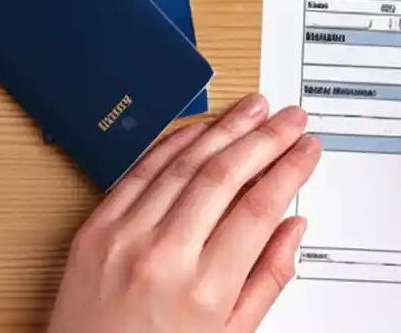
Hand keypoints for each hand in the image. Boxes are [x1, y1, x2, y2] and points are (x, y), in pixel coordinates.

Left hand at [47, 94, 321, 332]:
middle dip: (266, 138)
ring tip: (253, 110)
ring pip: (184, 164)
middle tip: (290, 118)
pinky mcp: (93, 231)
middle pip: (225, 175)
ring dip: (225, 128)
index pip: (260, 207)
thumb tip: (293, 228)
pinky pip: (138, 171)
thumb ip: (267, 280)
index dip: (290, 169)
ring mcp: (123, 239)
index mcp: (204, 291)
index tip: (307, 148)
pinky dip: (172, 143)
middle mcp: (162, 259)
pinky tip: (200, 128)